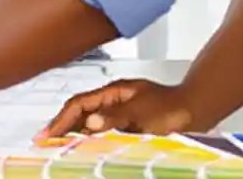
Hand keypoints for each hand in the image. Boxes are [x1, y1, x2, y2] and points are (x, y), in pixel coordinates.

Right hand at [38, 79, 199, 138]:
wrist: (199, 108)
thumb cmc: (174, 107)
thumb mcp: (142, 111)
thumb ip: (115, 116)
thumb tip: (90, 122)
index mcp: (113, 93)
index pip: (77, 104)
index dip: (60, 120)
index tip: (46, 135)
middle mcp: (113, 102)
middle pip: (79, 113)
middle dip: (60, 127)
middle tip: (43, 142)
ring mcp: (120, 113)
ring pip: (90, 124)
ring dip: (74, 135)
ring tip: (58, 148)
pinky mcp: (129, 126)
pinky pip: (103, 133)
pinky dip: (90, 141)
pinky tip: (85, 150)